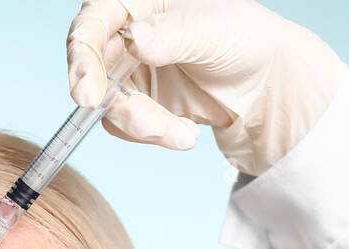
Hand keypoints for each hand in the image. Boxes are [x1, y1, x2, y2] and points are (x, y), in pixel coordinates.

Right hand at [67, 0, 343, 174]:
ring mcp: (129, 70)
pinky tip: (185, 134)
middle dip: (112, 103)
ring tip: (183, 135)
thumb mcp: (215, 29)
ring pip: (109, 104)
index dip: (83, 56)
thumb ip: (174, 34)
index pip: (93, 23)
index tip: (88, 94)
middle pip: (92, 69)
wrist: (265, 83)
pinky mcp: (137, 103)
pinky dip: (152, 135)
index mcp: (138, 1)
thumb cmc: (245, 38)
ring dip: (142, 126)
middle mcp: (125, 34)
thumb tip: (136, 39)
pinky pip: (125, 125)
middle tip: (139, 124)